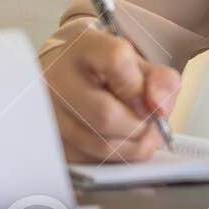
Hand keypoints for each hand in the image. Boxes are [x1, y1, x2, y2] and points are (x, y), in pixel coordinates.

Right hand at [38, 19, 180, 162]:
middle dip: (140, 126)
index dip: (141, 88)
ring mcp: (46, 112)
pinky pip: (90, 161)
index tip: (152, 102)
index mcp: (83, 47)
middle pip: (106, 115)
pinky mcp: (49, 142)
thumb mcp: (138, 62)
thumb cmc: (103, 69)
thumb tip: (160, 109)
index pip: (116, 61)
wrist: (65, 73)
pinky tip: (119, 143)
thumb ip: (161, 80)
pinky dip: (115, 158)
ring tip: (141, 136)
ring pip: (99, 144)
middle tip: (151, 125)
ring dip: (132, 146)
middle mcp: (56, 78)